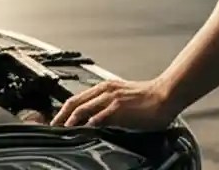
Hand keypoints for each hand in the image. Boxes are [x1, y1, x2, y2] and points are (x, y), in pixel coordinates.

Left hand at [49, 78, 179, 129]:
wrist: (165, 95)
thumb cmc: (149, 99)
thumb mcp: (123, 100)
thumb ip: (108, 108)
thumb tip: (96, 121)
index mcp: (105, 88)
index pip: (77, 98)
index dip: (65, 110)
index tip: (58, 121)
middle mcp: (105, 90)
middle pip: (75, 102)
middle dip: (61, 115)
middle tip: (53, 127)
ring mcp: (111, 98)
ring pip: (83, 108)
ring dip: (71, 120)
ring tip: (64, 130)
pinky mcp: (119, 107)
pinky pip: (100, 115)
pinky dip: (89, 122)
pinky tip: (84, 129)